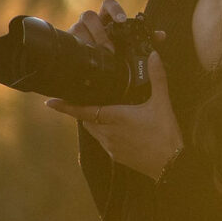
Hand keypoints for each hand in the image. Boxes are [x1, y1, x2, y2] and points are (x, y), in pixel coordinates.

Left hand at [47, 47, 182, 180]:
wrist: (171, 165)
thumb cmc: (165, 134)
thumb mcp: (162, 103)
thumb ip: (157, 77)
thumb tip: (153, 55)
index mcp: (115, 117)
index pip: (83, 111)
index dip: (66, 107)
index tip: (50, 103)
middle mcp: (108, 133)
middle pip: (86, 119)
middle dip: (84, 110)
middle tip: (85, 99)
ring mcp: (111, 147)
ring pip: (94, 131)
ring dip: (94, 121)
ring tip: (103, 111)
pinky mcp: (116, 156)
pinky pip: (103, 142)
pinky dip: (104, 133)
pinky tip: (118, 128)